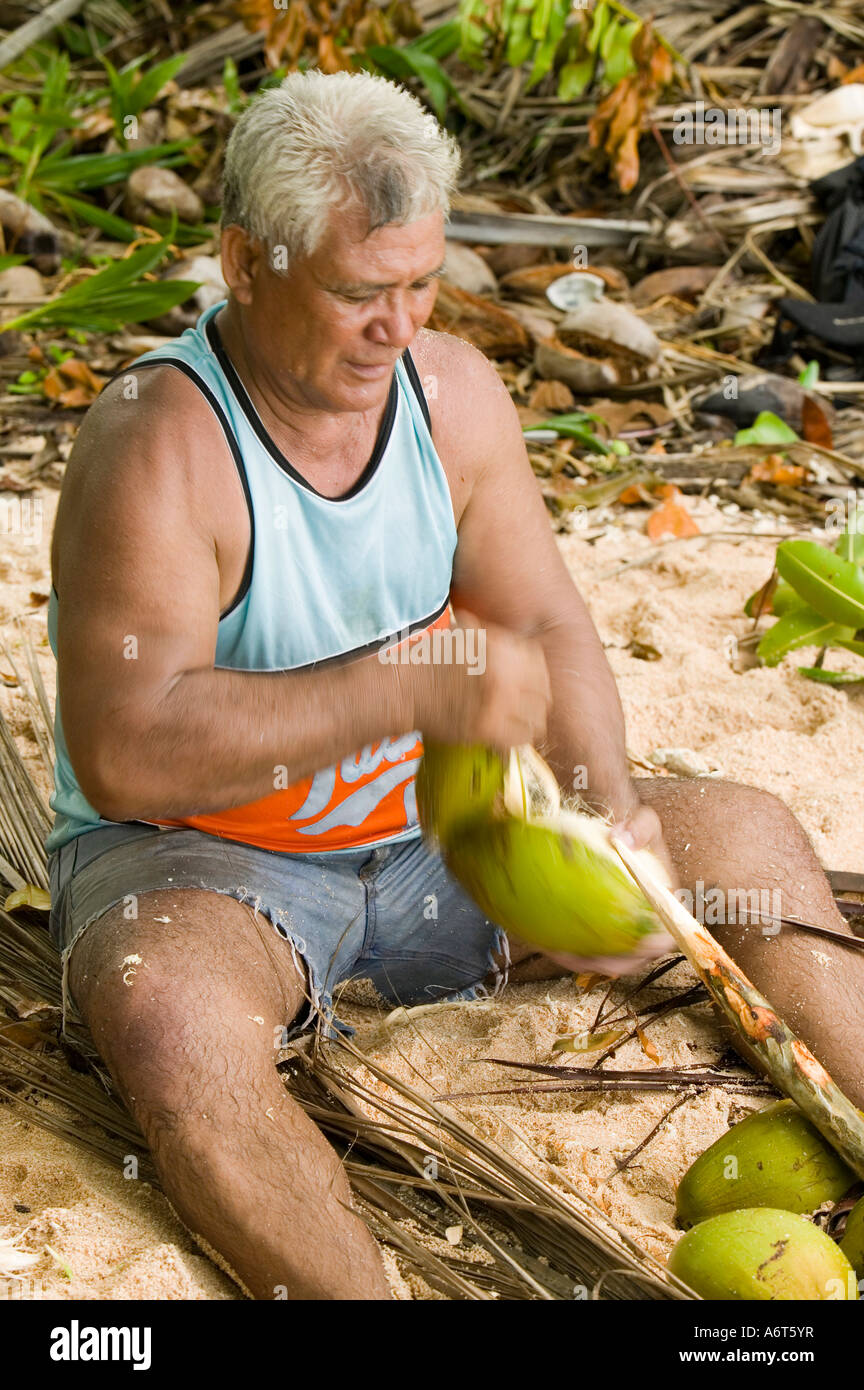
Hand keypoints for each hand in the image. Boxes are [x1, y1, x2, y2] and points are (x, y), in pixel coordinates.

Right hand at [415, 607, 550, 750]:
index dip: (537, 674)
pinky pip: (519, 738)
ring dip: (531, 721)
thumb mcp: (463, 634)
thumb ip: (490, 637)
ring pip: (535, 718)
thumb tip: (510, 643)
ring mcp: (497, 703)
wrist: (406, 687)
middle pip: (542, 692)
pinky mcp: (487, 729)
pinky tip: (510, 736)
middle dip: (537, 699)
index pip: (538, 663)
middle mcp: (503, 674)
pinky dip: (518, 738)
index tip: (532, 682)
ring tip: (522, 723)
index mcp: (500, 648)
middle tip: (529, 707)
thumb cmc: (430, 660)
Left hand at [542, 804, 676, 978]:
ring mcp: (619, 932)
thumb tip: (621, 838)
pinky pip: (583, 944)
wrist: (615, 835)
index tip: (639, 946)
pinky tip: (546, 943)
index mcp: (663, 909)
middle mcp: (642, 926)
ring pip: (603, 956)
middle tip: (587, 958)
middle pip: (631, 958)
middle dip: (611, 965)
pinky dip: (567, 948)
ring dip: (584, 963)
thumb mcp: (644, 821)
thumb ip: (641, 827)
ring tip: (561, 955)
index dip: (654, 948)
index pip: (664, 937)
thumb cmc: (633, 831)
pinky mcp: (597, 931)